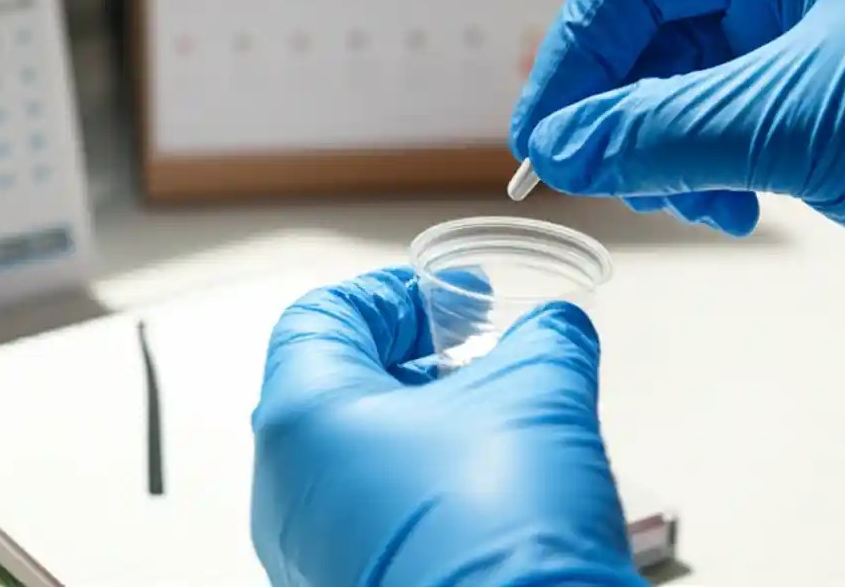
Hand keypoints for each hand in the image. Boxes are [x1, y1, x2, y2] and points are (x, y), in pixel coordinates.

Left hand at [250, 268, 641, 585]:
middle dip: (413, 356)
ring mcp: (311, 552)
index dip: (391, 291)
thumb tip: (557, 326)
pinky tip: (489, 484)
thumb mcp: (541, 397)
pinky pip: (369, 515)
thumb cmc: (499, 532)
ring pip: (352, 456)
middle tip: (477, 347)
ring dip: (421, 420)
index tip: (449, 293)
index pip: (320, 317)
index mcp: (303, 419)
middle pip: (334, 385)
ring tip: (495, 415)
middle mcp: (286, 491)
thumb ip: (547, 339)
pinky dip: (419, 480)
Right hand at [511, 0, 844, 348]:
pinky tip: (733, 211)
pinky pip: (722, 135)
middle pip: (653, 37)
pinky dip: (706, 176)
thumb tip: (561, 147)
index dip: (578, 52)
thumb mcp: (798, 121)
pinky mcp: (820, 114)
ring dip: (663, 155)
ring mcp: (806, 52)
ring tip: (692, 203)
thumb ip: (663, 131)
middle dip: (620, 113)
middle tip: (600, 178)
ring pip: (681, 94)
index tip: (543, 131)